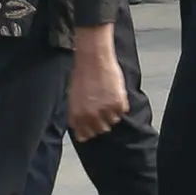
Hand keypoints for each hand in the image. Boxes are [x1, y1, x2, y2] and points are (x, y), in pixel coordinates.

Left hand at [66, 24, 128, 140]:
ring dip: (112, 112)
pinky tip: (114, 93)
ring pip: (112, 121)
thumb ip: (77, 115)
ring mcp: (105, 111)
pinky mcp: (118, 103)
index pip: (84, 135)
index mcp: (77, 116)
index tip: (91, 127)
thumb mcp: (73, 98)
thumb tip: (81, 130)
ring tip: (108, 98)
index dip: (88, 131)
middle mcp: (90, 116)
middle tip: (102, 109)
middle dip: (101, 121)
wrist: (93, 59)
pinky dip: (121, 104)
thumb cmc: (82, 75)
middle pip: (100, 130)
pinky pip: (122, 111)